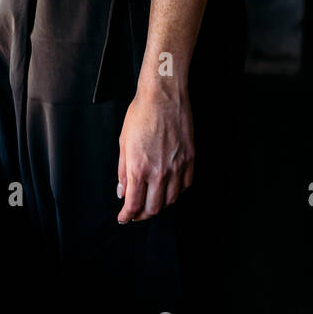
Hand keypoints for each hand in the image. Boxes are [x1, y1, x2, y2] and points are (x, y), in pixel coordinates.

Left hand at [116, 87, 193, 222]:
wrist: (164, 95)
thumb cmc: (141, 113)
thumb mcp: (123, 142)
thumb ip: (122, 170)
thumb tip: (122, 191)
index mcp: (139, 168)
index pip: (133, 204)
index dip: (127, 216)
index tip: (123, 218)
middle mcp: (160, 172)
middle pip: (153, 208)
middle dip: (142, 215)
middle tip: (136, 214)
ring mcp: (177, 166)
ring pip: (171, 200)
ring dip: (160, 205)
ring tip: (152, 201)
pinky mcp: (190, 159)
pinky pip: (185, 185)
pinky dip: (176, 192)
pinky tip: (169, 188)